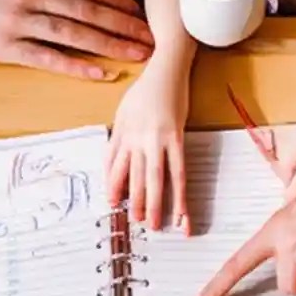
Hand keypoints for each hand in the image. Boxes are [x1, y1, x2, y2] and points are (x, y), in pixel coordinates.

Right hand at [0, 0, 154, 79]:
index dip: (115, 0)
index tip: (137, 13)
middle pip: (87, 10)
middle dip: (123, 25)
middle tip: (148, 37)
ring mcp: (17, 20)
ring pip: (74, 34)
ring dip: (110, 45)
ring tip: (135, 54)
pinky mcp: (4, 47)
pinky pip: (48, 59)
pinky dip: (76, 66)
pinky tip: (99, 72)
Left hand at [106, 57, 191, 232]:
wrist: (166, 69)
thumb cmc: (146, 90)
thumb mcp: (123, 112)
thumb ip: (119, 138)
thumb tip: (115, 164)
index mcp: (122, 133)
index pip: (114, 165)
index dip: (112, 185)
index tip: (112, 202)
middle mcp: (136, 139)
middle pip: (134, 177)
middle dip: (134, 201)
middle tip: (136, 221)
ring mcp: (157, 140)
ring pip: (155, 180)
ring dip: (155, 205)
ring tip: (154, 225)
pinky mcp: (176, 139)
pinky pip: (178, 173)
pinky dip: (180, 195)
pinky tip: (183, 211)